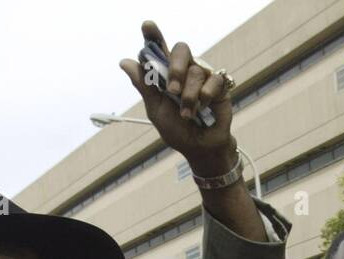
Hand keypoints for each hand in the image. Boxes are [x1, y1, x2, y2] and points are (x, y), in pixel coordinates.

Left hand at [119, 21, 235, 174]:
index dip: (153, 35)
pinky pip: (213, 80)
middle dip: (175, 68)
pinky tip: (204, 108)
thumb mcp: (156, 110)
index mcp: (166, 74)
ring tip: (188, 115)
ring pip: (195, 71)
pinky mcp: (219, 85)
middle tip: (172, 90)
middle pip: (181, 50)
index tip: (147, 26)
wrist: (200, 148)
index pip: (159, 48)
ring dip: (189, 96)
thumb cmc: (178, 130)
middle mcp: (184, 70)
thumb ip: (144, 86)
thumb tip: (125, 62)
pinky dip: (206, 96)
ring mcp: (202, 76)